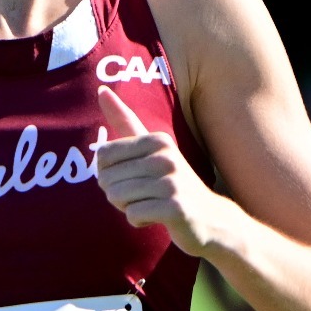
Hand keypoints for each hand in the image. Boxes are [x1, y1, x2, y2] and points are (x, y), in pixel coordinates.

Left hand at [92, 87, 220, 256]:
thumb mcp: (152, 149)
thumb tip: (101, 89)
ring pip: (117, 197)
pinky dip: (139, 221)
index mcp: (157, 140)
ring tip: (152, 205)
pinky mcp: (176, 208)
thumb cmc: (172, 183)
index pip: (103, 155)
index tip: (135, 177)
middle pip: (107, 178)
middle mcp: (166, 156)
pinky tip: (159, 218)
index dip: (110, 173)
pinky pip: (133, 215)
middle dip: (118, 194)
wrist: (210, 219)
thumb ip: (125, 121)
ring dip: (128, 207)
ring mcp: (173, 182)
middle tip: (145, 195)